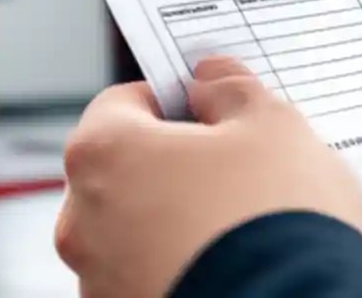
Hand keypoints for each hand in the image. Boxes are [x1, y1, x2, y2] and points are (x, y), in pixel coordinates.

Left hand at [56, 57, 361, 297]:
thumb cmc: (278, 219)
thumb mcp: (273, 126)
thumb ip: (232, 90)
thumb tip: (211, 82)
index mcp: (105, 154)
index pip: (123, 102)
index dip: (174, 100)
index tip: (214, 110)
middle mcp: (83, 221)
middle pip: (124, 169)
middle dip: (175, 163)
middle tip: (237, 169)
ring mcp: (99, 280)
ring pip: (135, 229)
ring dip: (176, 219)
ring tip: (242, 226)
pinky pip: (149, 274)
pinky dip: (182, 264)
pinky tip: (234, 264)